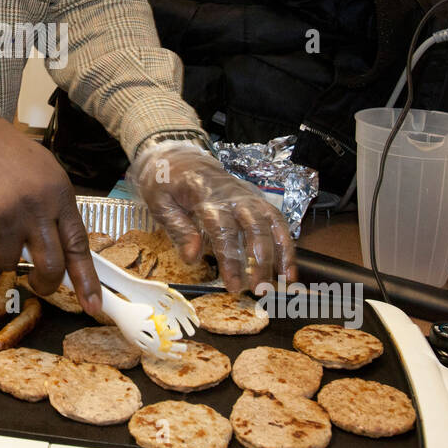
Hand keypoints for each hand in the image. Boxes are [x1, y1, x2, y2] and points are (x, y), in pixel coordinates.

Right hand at [0, 114, 102, 316]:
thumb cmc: (10, 156)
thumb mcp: (47, 175)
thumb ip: (57, 211)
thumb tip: (65, 253)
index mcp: (59, 197)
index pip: (78, 245)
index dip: (87, 280)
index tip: (93, 306)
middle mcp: (37, 210)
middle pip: (51, 267)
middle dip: (47, 284)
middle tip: (41, 284)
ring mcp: (7, 218)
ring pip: (10, 264)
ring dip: (4, 254)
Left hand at [127, 142, 295, 293]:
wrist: (178, 158)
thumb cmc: (167, 183)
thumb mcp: (160, 203)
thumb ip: (178, 229)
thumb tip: (192, 258)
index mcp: (206, 195)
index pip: (223, 228)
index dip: (230, 258)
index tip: (233, 285)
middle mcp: (233, 195)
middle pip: (255, 226)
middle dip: (260, 259)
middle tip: (259, 289)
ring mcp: (248, 196)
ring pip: (272, 222)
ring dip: (281, 252)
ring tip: (284, 282)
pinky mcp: (256, 200)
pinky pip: (277, 221)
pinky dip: (286, 244)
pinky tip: (287, 269)